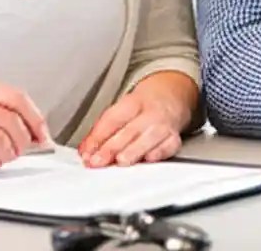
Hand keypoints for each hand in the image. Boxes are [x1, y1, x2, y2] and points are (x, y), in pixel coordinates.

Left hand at [77, 73, 194, 167]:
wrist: (170, 98)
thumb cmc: (142, 109)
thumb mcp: (121, 112)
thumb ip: (102, 132)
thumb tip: (86, 151)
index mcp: (132, 103)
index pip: (113, 119)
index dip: (98, 137)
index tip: (86, 152)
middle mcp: (149, 113)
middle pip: (129, 130)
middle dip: (112, 148)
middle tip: (97, 161)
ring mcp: (164, 126)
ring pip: (149, 138)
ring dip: (134, 151)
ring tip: (121, 161)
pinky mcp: (174, 139)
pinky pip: (167, 146)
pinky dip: (158, 153)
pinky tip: (147, 159)